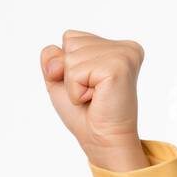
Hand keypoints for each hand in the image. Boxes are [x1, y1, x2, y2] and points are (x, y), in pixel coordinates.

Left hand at [40, 29, 146, 167]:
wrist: (101, 139)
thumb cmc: (84, 113)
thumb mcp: (60, 80)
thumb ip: (52, 59)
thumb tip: (51, 49)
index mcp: (115, 46)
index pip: (71, 37)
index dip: (66, 64)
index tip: (86, 84)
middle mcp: (124, 47)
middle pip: (70, 43)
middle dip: (69, 73)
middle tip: (90, 93)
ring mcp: (124, 54)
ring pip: (71, 57)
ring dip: (73, 84)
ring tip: (94, 96)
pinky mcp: (119, 66)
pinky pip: (76, 72)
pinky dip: (77, 90)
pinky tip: (96, 98)